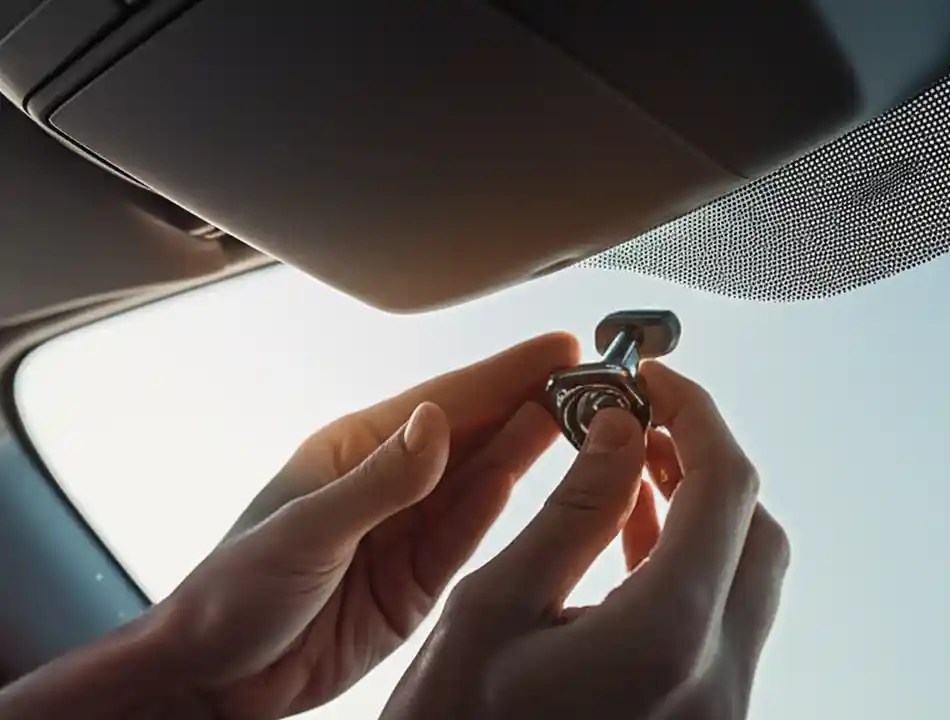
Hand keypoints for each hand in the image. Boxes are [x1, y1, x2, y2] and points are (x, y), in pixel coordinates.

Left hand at [152, 333, 578, 717]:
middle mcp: (389, 483)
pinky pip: (472, 534)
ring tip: (588, 415)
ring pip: (483, 478)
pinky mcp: (420, 579)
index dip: (506, 372)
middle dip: (533, 399)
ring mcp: (408, 530)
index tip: (561, 348)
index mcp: (354, 451)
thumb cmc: (233, 593)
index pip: (446, 402)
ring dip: (531, 445)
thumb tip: (437, 422)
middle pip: (475, 432)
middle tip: (596, 377)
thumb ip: (380, 482)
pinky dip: (507, 503)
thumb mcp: (305, 530)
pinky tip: (540, 475)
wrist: (219, 679)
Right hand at [382, 363, 789, 719]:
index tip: (658, 381)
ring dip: (703, 512)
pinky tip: (635, 536)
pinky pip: (725, 622)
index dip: (696, 416)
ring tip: (633, 468)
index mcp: (665, 638)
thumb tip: (621, 427)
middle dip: (707, 461)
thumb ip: (573, 509)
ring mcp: (720, 708)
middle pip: (755, 530)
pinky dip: (694, 567)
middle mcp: (716, 678)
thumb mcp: (495, 605)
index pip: (725, 488)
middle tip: (644, 423)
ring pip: (749, 576)